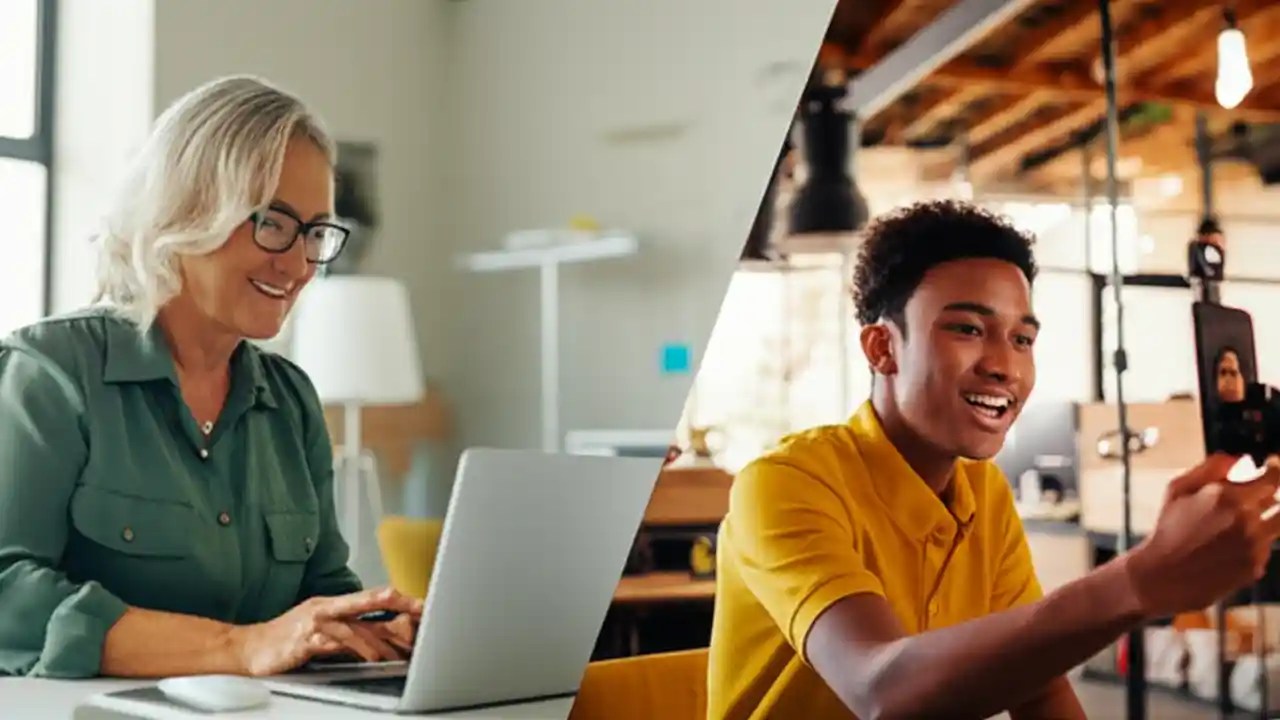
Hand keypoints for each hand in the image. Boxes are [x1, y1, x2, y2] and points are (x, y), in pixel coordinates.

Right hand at [231, 587, 422, 675]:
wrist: (249, 648)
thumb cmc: (288, 640)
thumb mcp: (325, 633)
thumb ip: (352, 635)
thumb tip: (383, 641)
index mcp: (333, 605)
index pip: (371, 599)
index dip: (398, 600)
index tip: (421, 604)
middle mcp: (327, 609)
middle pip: (368, 603)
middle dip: (397, 606)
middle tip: (421, 611)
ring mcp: (316, 623)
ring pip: (354, 626)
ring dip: (378, 640)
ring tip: (398, 652)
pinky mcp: (305, 640)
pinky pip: (334, 643)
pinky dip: (353, 650)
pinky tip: (367, 657)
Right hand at [1125, 454, 1279, 617]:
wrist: (1163, 576)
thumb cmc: (1167, 529)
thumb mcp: (1177, 490)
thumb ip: (1211, 469)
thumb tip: (1240, 459)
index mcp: (1230, 498)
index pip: (1274, 479)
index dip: (1276, 470)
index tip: (1272, 467)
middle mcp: (1248, 521)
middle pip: (1278, 502)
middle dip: (1265, 498)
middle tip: (1249, 500)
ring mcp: (1254, 546)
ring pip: (1275, 526)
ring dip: (1262, 521)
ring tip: (1234, 526)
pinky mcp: (1256, 566)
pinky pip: (1263, 548)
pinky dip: (1251, 544)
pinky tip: (1225, 549)